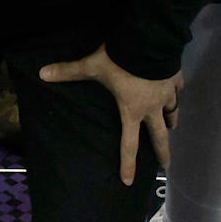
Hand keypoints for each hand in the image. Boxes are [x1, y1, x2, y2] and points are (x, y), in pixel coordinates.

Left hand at [38, 47, 178, 183]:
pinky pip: (178, 89)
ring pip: (172, 112)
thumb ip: (69, 72)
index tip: (129, 181)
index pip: (128, 143)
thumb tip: (42, 73)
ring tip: (172, 127)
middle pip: (159, 135)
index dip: (128, 164)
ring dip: (172, 121)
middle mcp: (152, 106)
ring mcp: (166, 92)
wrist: (148, 40)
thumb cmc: (120, 60)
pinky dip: (177, 92)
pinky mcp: (175, 77)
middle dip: (162, 151)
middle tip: (166, 165)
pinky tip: (178, 91)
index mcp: (131, 109)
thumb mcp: (92, 66)